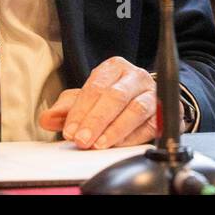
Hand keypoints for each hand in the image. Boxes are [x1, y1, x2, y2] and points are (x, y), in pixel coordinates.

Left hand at [36, 57, 157, 148]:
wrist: (147, 100)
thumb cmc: (113, 98)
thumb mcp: (88, 98)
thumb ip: (67, 108)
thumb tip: (47, 118)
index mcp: (115, 67)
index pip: (96, 86)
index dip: (81, 111)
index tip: (70, 131)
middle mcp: (136, 76)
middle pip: (116, 96)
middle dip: (96, 120)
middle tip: (82, 140)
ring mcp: (154, 93)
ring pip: (136, 110)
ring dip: (115, 130)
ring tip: (99, 145)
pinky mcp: (167, 112)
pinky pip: (151, 125)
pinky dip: (133, 138)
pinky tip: (118, 146)